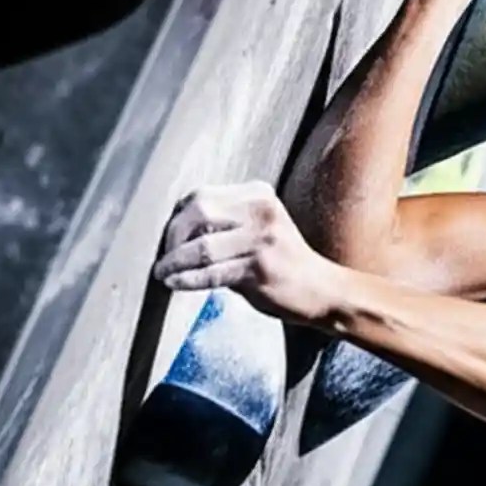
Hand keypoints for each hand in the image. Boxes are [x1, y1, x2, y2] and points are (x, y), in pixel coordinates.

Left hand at [152, 181, 342, 326]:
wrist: (323, 291)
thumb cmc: (283, 263)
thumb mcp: (258, 229)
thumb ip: (224, 224)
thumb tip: (175, 234)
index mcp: (258, 194)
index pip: (201, 195)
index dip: (177, 217)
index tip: (168, 239)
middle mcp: (261, 211)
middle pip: (198, 212)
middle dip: (173, 237)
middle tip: (164, 258)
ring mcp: (262, 239)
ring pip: (202, 246)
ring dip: (174, 262)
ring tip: (162, 273)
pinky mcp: (260, 269)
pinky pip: (211, 273)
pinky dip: (187, 279)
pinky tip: (175, 283)